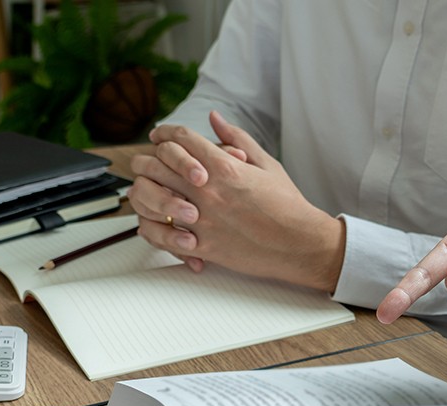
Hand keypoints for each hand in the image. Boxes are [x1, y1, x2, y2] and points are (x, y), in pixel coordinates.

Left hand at [128, 111, 345, 291]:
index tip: (159, 136)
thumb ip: (237, 139)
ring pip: (153, 197)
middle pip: (158, 164)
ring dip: (146, 190)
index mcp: (225, 167)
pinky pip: (162, 236)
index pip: (180, 138)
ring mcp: (204, 220)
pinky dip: (154, 228)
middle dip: (149, 158)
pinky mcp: (203, 247)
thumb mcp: (267, 165)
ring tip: (147, 189)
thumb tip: (214, 117)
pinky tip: (155, 222)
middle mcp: (209, 191)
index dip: (165, 132)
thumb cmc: (288, 205)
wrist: (301, 244)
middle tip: (147, 161)